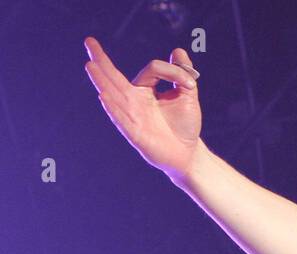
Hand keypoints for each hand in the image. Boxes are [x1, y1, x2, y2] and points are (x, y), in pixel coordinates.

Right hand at [83, 37, 201, 179]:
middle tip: (89, 41)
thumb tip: (178, 51)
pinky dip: (114, 108)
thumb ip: (182, 75)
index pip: (152, 69)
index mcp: (144, 89)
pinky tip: (104, 96)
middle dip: (101, 61)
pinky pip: (122, 119)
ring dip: (102, 81)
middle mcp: (133, 100)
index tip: (190, 83)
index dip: (172, 72)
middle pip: (115, 77)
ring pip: (114, 95)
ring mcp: (132, 116)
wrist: (188, 152)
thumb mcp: (187, 96)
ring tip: (90, 65)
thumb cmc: (184, 125)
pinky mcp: (135, 133)